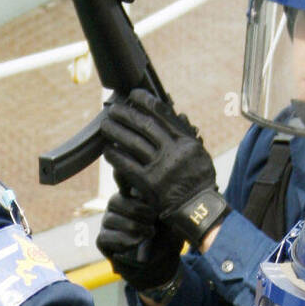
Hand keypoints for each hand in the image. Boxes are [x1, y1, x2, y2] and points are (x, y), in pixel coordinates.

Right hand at [97, 188, 180, 292]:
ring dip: (132, 226)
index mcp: (131, 194)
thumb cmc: (168, 235)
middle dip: (136, 210)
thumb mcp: (170, 217)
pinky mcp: (102, 240)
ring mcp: (107, 222)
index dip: (130, 184)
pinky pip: (105, 237)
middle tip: (153, 219)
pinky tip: (136, 243)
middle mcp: (116, 206)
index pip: (122, 180)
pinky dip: (122, 241)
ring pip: (110, 219)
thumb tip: (159, 194)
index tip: (145, 194)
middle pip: (115, 201)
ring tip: (150, 233)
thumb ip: (162, 204)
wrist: (162, 263)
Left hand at [100, 90, 227, 244]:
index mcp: (186, 142)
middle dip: (126, 114)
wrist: (199, 210)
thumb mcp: (199, 155)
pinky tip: (107, 151)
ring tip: (105, 126)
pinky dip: (115, 156)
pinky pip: (127, 166)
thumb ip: (186, 136)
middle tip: (113, 109)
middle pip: (144, 125)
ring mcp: (161, 168)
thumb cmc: (199, 182)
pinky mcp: (149, 184)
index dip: (145, 102)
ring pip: (133, 143)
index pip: (163, 114)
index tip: (133, 95)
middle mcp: (174, 152)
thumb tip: (178, 115)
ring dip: (116, 132)